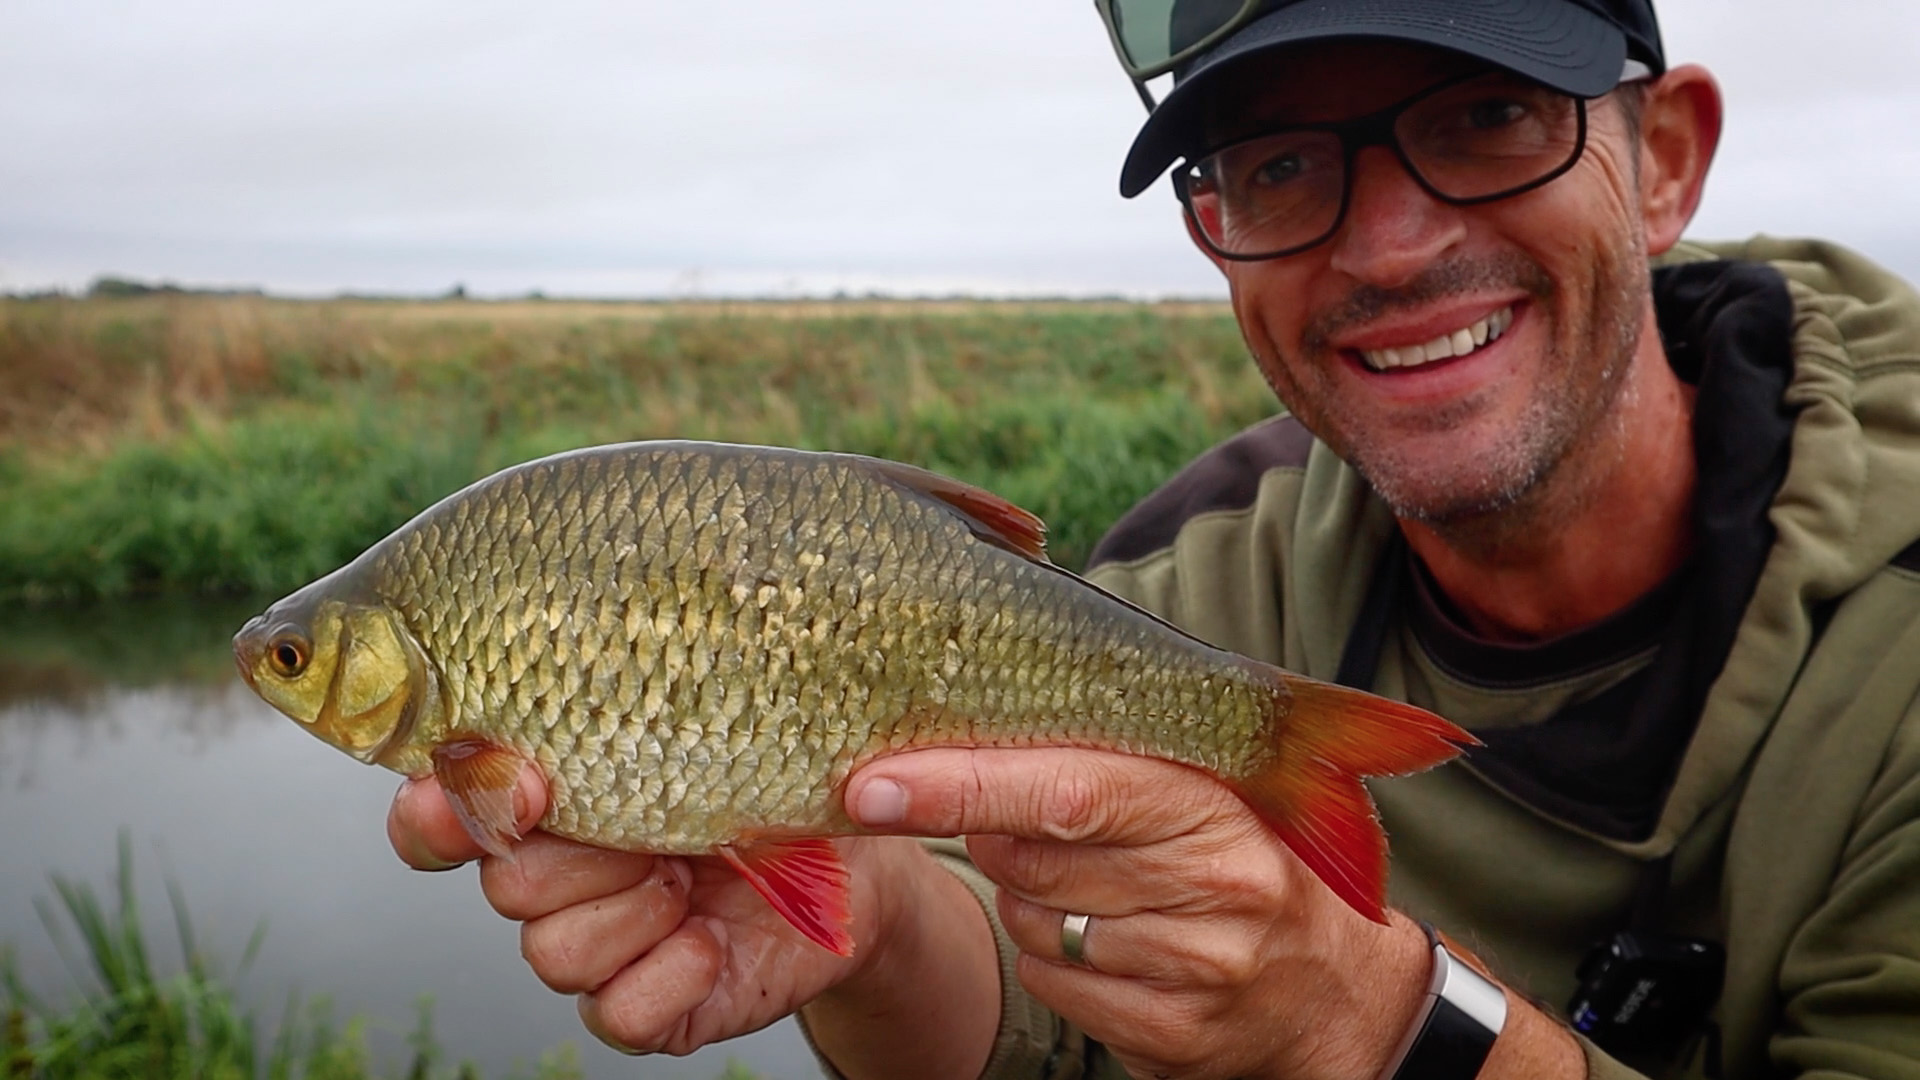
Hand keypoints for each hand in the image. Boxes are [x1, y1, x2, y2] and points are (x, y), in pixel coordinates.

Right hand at [386, 767, 942, 1057]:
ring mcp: (600, 949)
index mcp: (553, 800)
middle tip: (663, 827)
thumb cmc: (778, 780)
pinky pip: (615, 1012)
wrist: (859, 870)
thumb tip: (567, 696)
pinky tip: (713, 940)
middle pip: (506, 883)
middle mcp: (559, 880)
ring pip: (552, 952)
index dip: (441, 816)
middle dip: (586, 854)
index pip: (437, 818)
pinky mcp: (646, 1009)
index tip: (519, 786)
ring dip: (635, 913)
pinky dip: (671, 975)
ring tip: (696, 879)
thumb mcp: (711, 727)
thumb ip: (635, 712)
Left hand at [844, 747, 1433, 1079]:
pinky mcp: (1178, 1034)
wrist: (1331, 991)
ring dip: (1029, 901)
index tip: (875, 783)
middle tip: (1022, 823)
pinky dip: (1053, 965)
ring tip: (1093, 887)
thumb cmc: (1236, 863)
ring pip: (1034, 922)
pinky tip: (1103, 946)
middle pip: (1033, 855)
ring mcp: (1202, 964)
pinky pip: (1053, 988)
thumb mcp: (1196, 791)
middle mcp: (1217, 879)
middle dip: (995, 835)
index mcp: (1214, 799)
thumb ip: (1101, 754)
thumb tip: (960, 732)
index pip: (1068, 785)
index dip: (962, 780)